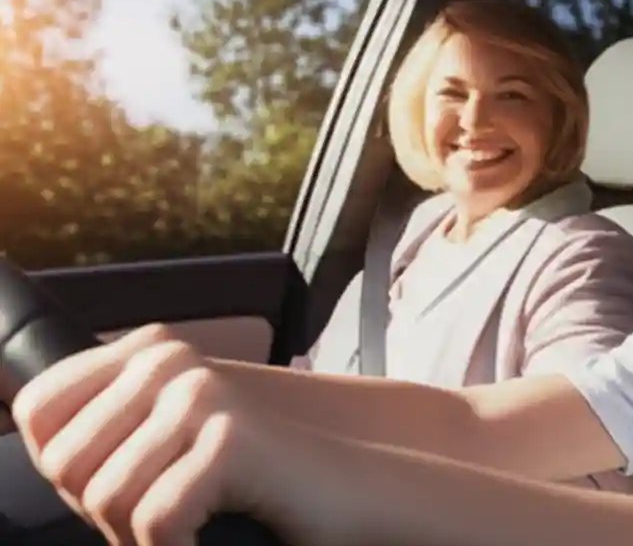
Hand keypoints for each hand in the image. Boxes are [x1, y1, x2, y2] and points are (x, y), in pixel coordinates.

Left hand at [9, 324, 342, 545]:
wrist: (348, 486)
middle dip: (106, 510)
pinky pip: (155, 519)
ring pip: (107, 497)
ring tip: (193, 525)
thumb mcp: (172, 437)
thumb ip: (112, 428)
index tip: (125, 485)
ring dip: (143, 535)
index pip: (38, 410)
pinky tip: (207, 539)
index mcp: (148, 349)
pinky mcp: (230, 438)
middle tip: (168, 512)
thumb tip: (45, 453)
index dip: (69, 471)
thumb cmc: (259, 476)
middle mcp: (169, 361)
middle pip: (67, 463)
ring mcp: (201, 395)